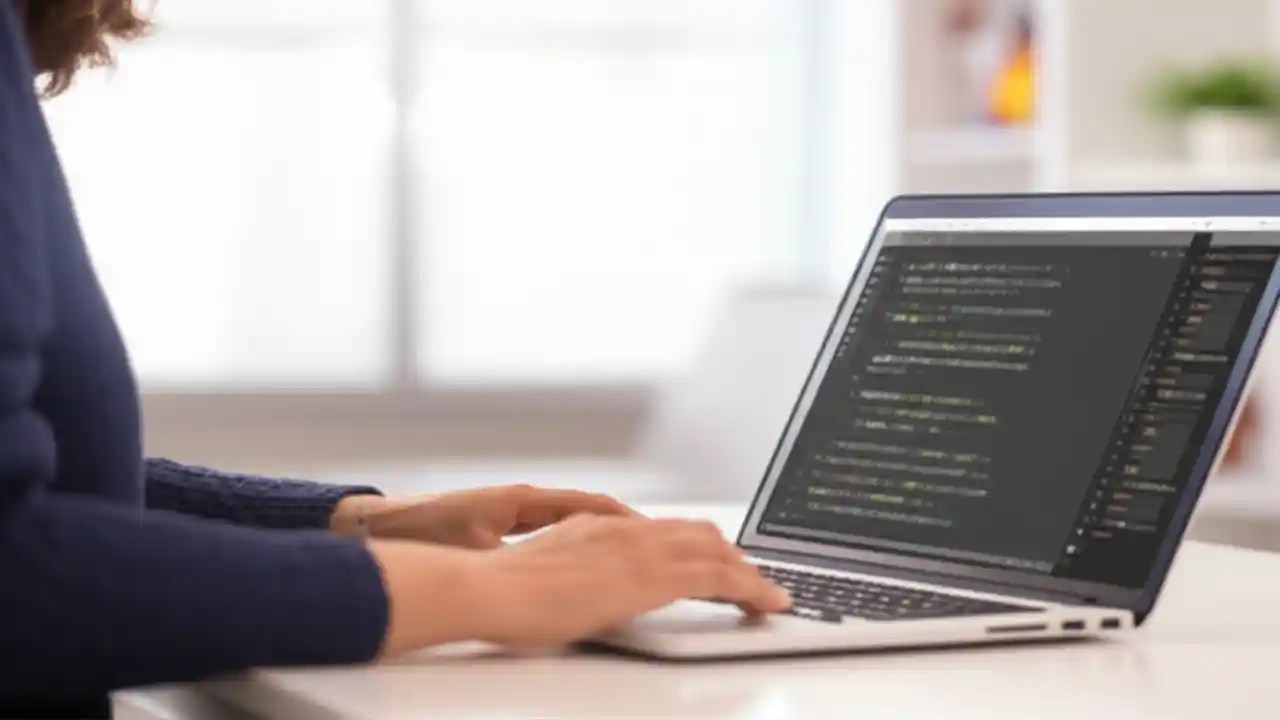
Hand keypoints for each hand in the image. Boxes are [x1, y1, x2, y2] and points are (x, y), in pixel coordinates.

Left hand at [331, 485, 637, 548]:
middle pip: (586, 508)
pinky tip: (581, 555)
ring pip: (569, 517)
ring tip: (629, 547)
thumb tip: (547, 566)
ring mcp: (510, 509)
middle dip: (620, 523)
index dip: (623, 518)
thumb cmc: (422, 533)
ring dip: (599, 529)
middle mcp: (521, 499)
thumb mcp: (475, 548)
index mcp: (522, 499)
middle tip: (655, 539)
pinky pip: (549, 526)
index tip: (651, 531)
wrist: (377, 526)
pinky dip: (573, 536)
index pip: (588, 503)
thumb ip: (514, 555)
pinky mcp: (497, 521)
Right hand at [369, 515, 790, 655]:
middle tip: (751, 581)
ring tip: (768, 595)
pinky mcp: (652, 575)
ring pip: (717, 549)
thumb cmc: (503, 592)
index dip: (697, 546)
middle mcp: (626, 529)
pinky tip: (767, 603)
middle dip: (730, 556)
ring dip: (747, 573)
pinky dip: (752, 587)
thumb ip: (574, 576)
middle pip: (698, 533)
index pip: (664, 530)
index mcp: (601, 527)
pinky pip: (719, 576)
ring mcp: (641, 548)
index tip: (714, 562)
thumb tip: (582, 592)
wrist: (490, 588)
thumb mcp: (547, 576)